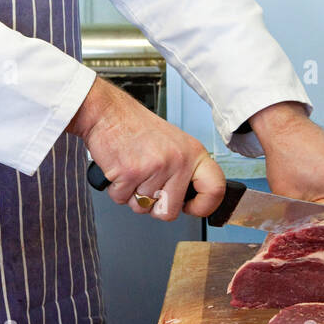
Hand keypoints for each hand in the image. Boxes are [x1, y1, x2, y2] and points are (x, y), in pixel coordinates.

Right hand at [67, 76, 225, 220]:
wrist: (108, 112)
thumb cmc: (136, 127)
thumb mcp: (173, 144)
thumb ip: (184, 170)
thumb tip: (190, 199)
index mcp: (193, 153)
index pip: (215, 189)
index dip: (204, 206)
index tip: (190, 207)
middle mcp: (178, 161)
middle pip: (170, 211)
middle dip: (154, 205)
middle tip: (146, 184)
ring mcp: (155, 168)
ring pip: (143, 208)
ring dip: (132, 195)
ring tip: (132, 170)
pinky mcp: (131, 173)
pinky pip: (122, 200)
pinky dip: (116, 190)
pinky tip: (120, 170)